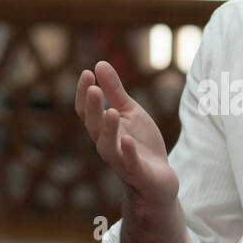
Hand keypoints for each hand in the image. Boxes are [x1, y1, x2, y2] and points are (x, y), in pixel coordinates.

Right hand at [75, 61, 178, 205]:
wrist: (159, 178)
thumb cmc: (140, 143)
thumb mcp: (130, 112)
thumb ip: (115, 91)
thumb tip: (99, 64)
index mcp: (103, 129)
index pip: (86, 112)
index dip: (84, 94)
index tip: (87, 73)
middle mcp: (107, 145)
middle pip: (94, 128)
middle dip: (93, 109)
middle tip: (93, 88)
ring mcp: (121, 161)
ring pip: (108, 147)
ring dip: (108, 130)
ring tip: (111, 111)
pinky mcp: (138, 173)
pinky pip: (130, 163)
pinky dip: (128, 152)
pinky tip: (127, 139)